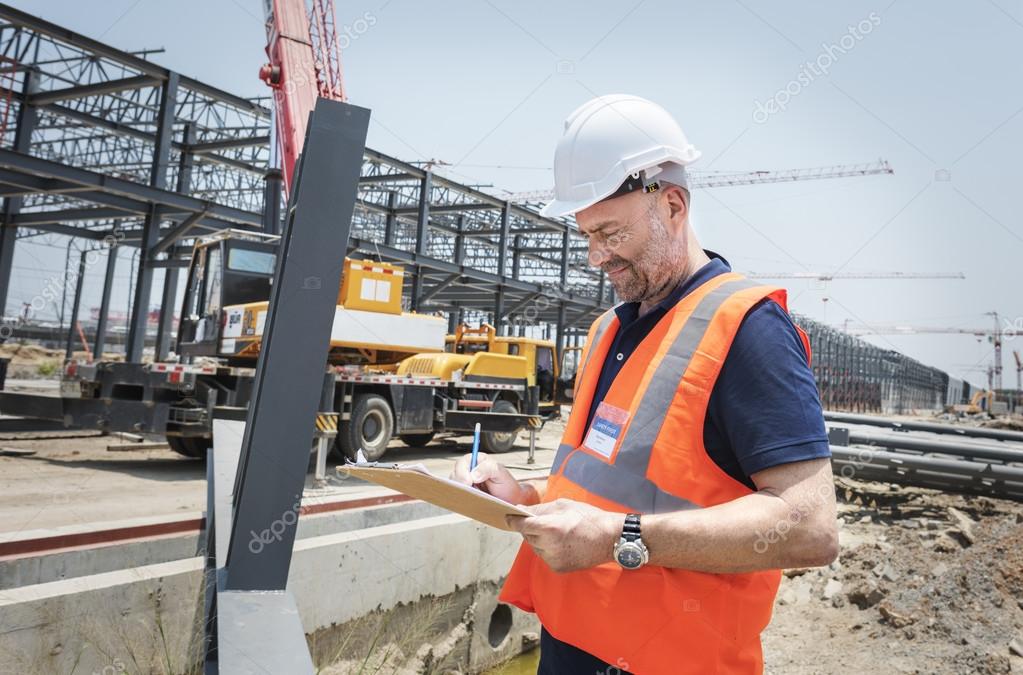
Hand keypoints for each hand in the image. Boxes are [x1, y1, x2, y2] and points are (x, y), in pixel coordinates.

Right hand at [450, 452, 526, 503]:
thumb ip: (488, 469)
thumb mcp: (501, 473)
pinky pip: (458, 495)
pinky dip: (461, 498)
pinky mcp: (465, 494)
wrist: (511, 500)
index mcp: (479, 461)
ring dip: (460, 491)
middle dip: (460, 482)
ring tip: (471, 496)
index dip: (462, 471)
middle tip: (468, 490)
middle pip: (456, 473)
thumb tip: (473, 474)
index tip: (468, 481)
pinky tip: (469, 500)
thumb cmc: (507, 485)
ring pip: (454, 485)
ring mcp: (467, 483)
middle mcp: (470, 471)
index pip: (464, 462)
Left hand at [506, 498, 621, 572]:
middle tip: (542, 521)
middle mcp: (549, 546)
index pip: (521, 525)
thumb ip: (540, 509)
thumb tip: (522, 510)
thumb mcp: (564, 505)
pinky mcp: (558, 568)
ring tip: (555, 532)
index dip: (513, 520)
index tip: (509, 516)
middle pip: (527, 536)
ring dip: (538, 539)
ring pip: (535, 547)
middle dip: (530, 528)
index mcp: (550, 528)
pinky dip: (547, 549)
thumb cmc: (589, 518)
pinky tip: (561, 542)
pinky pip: (544, 556)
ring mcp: (553, 559)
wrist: (611, 539)